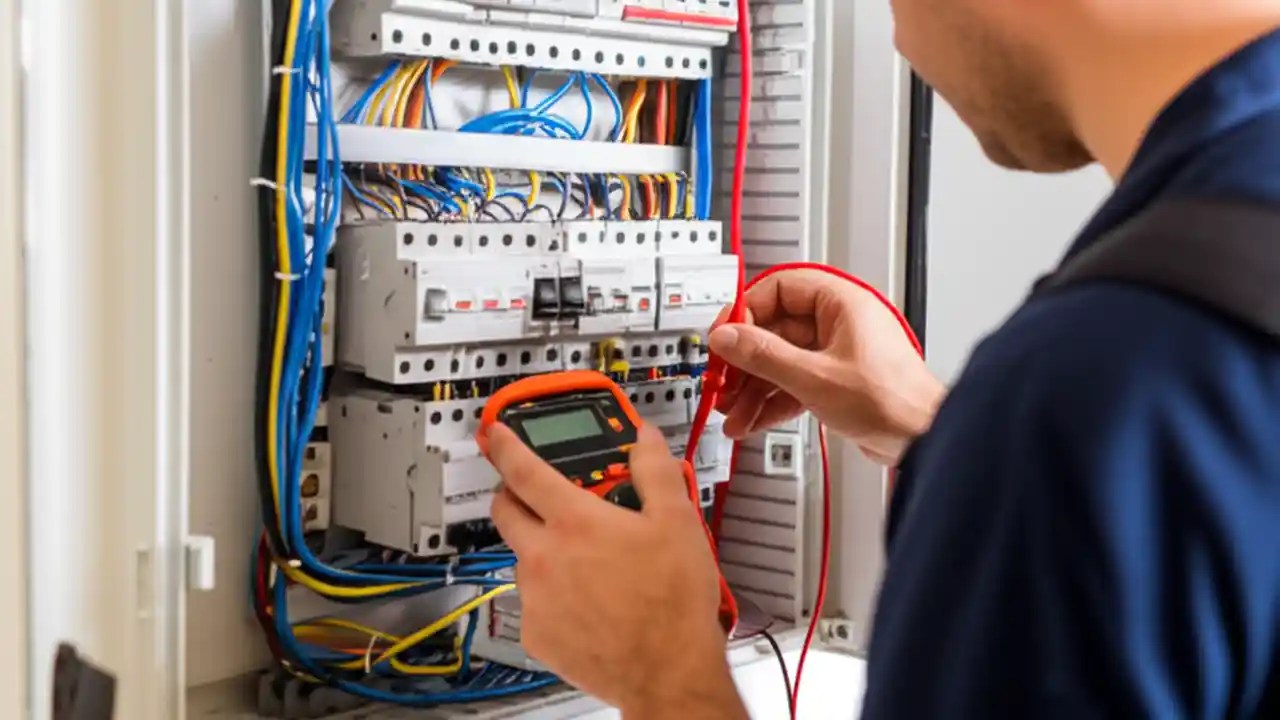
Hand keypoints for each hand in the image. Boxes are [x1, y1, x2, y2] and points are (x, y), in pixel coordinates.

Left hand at [486, 423, 747, 718]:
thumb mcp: (678, 522)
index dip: (504, 446)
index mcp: (575, 522)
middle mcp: (544, 557)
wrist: (668, 674)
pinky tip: (587, 601)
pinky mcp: (536, 634)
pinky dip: (552, 594)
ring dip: (541, 549)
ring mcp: (535, 598)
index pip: (523, 470)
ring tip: (586, 562)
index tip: (494, 435)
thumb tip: (644, 441)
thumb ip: (655, 471)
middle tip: (540, 496)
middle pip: (505, 511)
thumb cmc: (674, 603)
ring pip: (522, 558)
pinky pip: (533, 602)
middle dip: (514, 495)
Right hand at [709, 268, 944, 464]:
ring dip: (753, 388)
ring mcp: (836, 353)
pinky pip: (792, 382)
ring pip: (780, 361)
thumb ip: (763, 356)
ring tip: (733, 412)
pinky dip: (772, 401)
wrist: (922, 440)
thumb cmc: (892, 400)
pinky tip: (753, 420)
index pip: (778, 288)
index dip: (746, 311)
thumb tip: (727, 337)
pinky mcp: (835, 381)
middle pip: (774, 330)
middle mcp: (837, 322)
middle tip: (723, 381)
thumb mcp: (813, 376)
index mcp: (839, 303)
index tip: (725, 337)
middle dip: (745, 361)